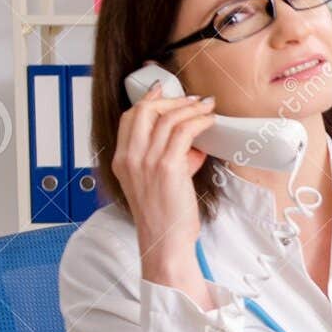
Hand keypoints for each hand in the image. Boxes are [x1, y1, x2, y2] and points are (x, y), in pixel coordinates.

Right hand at [112, 79, 217, 299]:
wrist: (165, 242)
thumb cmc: (164, 216)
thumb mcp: (156, 182)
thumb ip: (168, 158)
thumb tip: (192, 144)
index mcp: (121, 161)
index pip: (129, 118)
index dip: (147, 99)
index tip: (162, 88)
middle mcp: (129, 158)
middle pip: (144, 111)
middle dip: (171, 99)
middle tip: (192, 99)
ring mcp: (147, 162)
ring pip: (167, 118)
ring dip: (191, 107)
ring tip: (206, 107)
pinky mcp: (167, 167)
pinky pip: (184, 131)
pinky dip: (199, 120)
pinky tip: (210, 121)